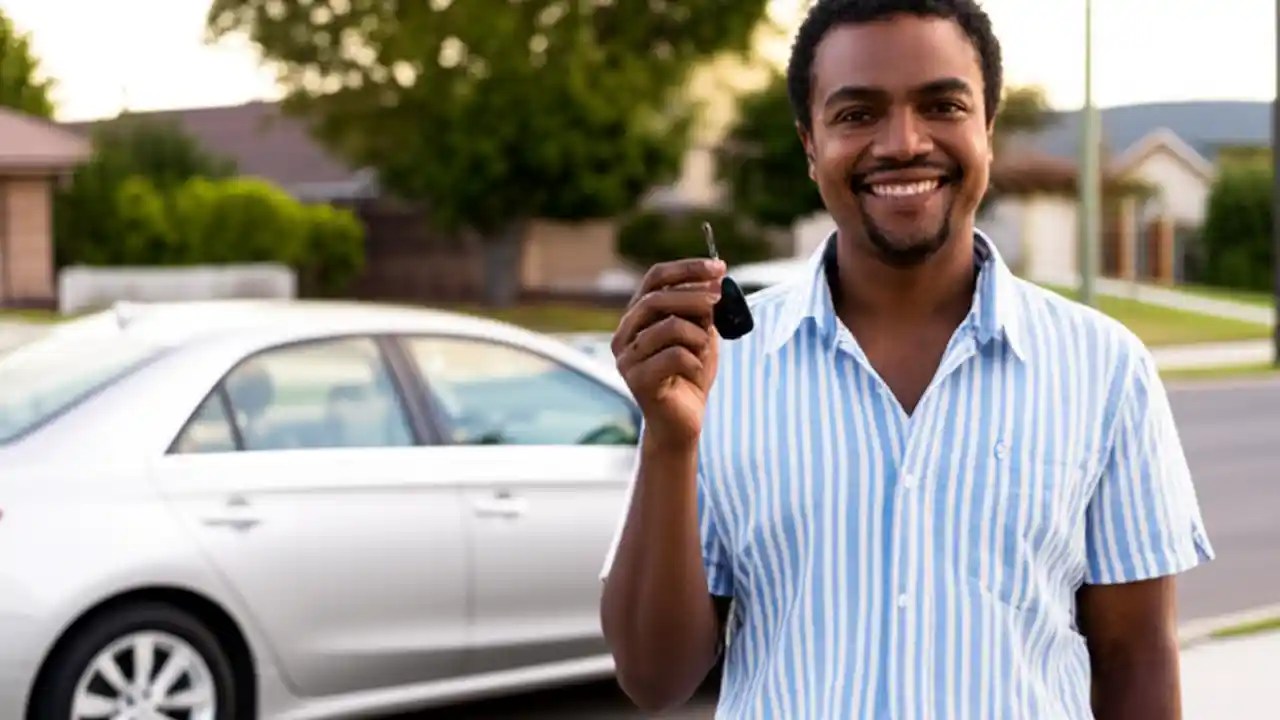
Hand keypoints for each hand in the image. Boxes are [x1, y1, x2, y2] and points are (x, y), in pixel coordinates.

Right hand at [612, 258, 725, 447]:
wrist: (682, 423)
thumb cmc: (690, 377)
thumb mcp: (700, 335)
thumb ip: (702, 310)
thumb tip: (715, 281)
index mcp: (637, 317)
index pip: (655, 278)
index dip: (688, 269)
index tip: (719, 268)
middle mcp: (624, 334)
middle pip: (656, 299)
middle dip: (693, 296)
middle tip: (718, 300)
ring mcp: (626, 358)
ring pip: (668, 327)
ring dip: (697, 336)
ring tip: (703, 351)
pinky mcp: (637, 380)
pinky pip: (674, 356)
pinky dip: (695, 362)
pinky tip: (695, 373)